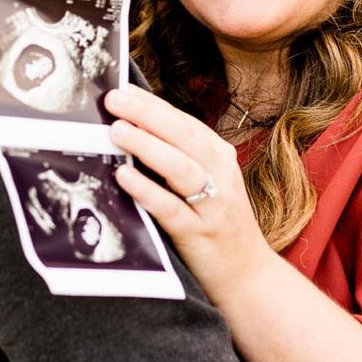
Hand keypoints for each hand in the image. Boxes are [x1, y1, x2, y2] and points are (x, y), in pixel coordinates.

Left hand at [106, 86, 276, 297]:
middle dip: (147, 114)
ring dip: (147, 146)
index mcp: (219, 156)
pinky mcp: (200, 234)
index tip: (122, 87)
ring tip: (117, 131)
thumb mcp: (206, 182)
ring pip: (180, 167)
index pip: (183, 121)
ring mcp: (213, 204)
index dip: (152, 103)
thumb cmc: (217, 223)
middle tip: (113, 100)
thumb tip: (131, 127)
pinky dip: (147, 191)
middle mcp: (220, 174)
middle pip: (183, 136)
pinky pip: (171, 209)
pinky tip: (124, 177)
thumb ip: (177, 157)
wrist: (248, 275)